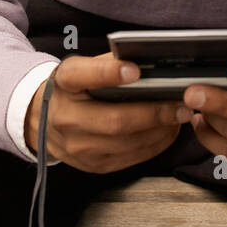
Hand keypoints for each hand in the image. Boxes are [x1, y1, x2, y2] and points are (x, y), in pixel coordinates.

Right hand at [25, 52, 182, 172]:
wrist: (44, 120)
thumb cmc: (75, 88)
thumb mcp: (83, 67)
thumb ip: (111, 62)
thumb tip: (153, 63)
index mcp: (64, 83)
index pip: (81, 76)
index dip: (108, 73)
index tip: (134, 70)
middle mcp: (66, 117)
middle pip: (114, 120)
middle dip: (153, 113)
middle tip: (181, 105)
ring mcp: (78, 146)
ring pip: (126, 143)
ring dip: (160, 131)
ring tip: (180, 116)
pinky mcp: (92, 165)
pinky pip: (130, 158)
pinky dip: (154, 144)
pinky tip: (167, 131)